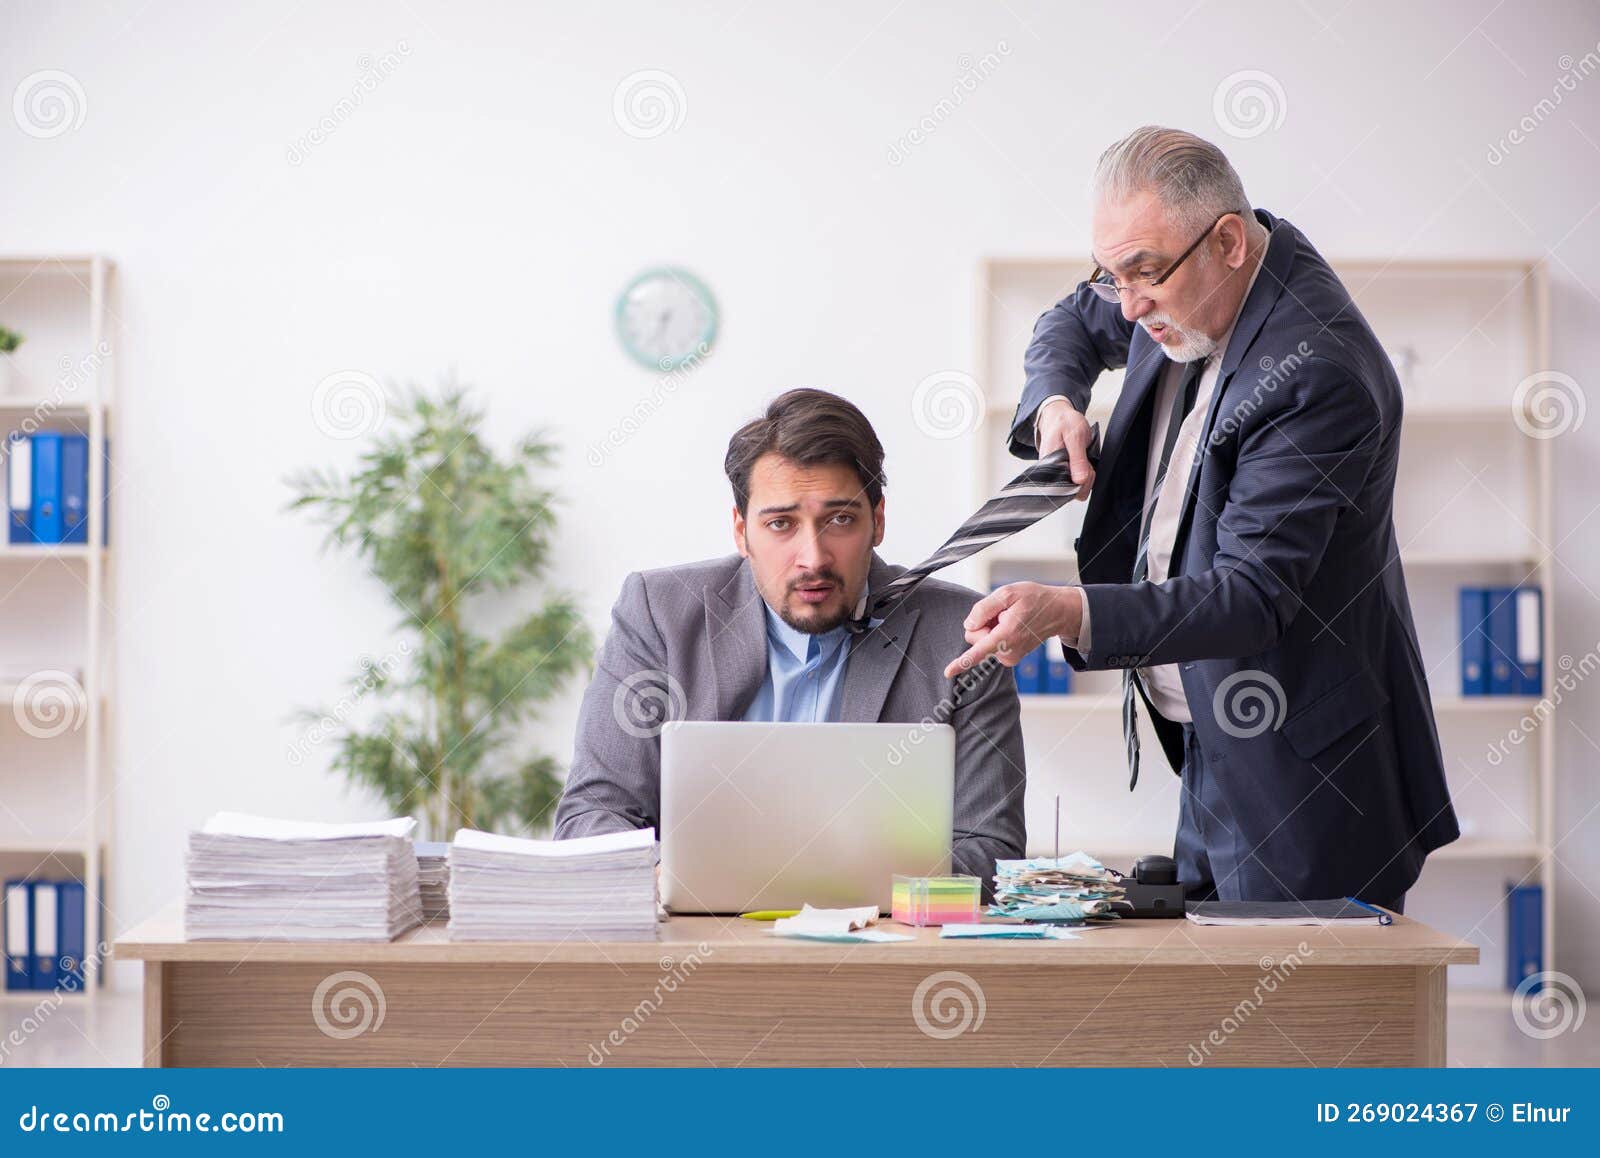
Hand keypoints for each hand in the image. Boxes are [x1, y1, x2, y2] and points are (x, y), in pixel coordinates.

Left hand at [942, 583, 1082, 678]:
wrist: (1057, 611)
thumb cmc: (1033, 599)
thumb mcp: (1007, 593)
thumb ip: (983, 608)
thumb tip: (969, 625)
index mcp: (1006, 636)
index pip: (978, 651)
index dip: (961, 663)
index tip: (947, 673)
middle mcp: (1008, 653)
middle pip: (974, 637)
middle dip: (982, 623)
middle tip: (1004, 613)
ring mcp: (1010, 657)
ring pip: (982, 640)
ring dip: (991, 627)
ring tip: (1011, 618)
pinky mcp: (1010, 658)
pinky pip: (991, 644)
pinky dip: (997, 633)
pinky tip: (1012, 625)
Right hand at [1037, 398, 1095, 499]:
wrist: (1059, 416)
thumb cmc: (1065, 423)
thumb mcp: (1075, 436)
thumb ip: (1078, 459)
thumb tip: (1080, 480)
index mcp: (1049, 465)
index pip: (1066, 489)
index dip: (1082, 482)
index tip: (1087, 467)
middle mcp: (1049, 473)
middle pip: (1072, 492)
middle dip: (1085, 479)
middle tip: (1086, 460)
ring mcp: (1056, 474)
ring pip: (1076, 489)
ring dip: (1086, 477)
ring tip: (1083, 459)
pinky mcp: (1062, 474)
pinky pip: (1077, 482)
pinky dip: (1084, 474)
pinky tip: (1082, 462)